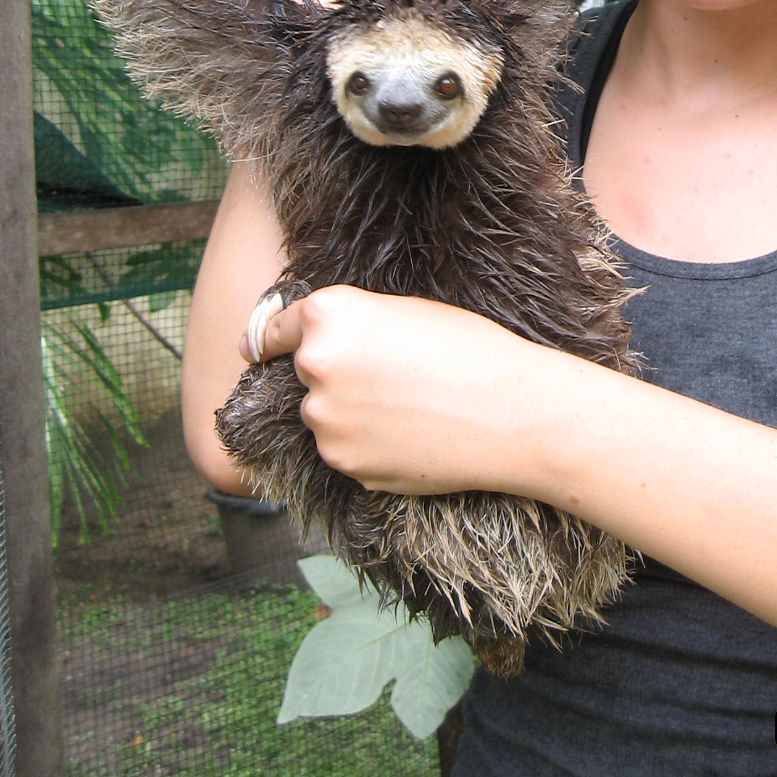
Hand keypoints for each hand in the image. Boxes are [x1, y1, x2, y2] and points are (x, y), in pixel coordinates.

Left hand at [243, 283, 543, 494]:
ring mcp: (326, 421)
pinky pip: (345, 450)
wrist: (511, 412)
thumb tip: (298, 345)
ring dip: (349, 413)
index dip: (274, 338)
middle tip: (391, 376)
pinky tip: (411, 434)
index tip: (264, 348)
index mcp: (327, 317)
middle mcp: (316, 366)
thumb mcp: (404, 311)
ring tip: (409, 406)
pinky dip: (367, 445)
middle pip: (305, 372)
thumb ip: (348, 323)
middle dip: (334, 374)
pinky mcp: (344, 465)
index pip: (273, 328)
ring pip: (324, 414)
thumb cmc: (469, 349)